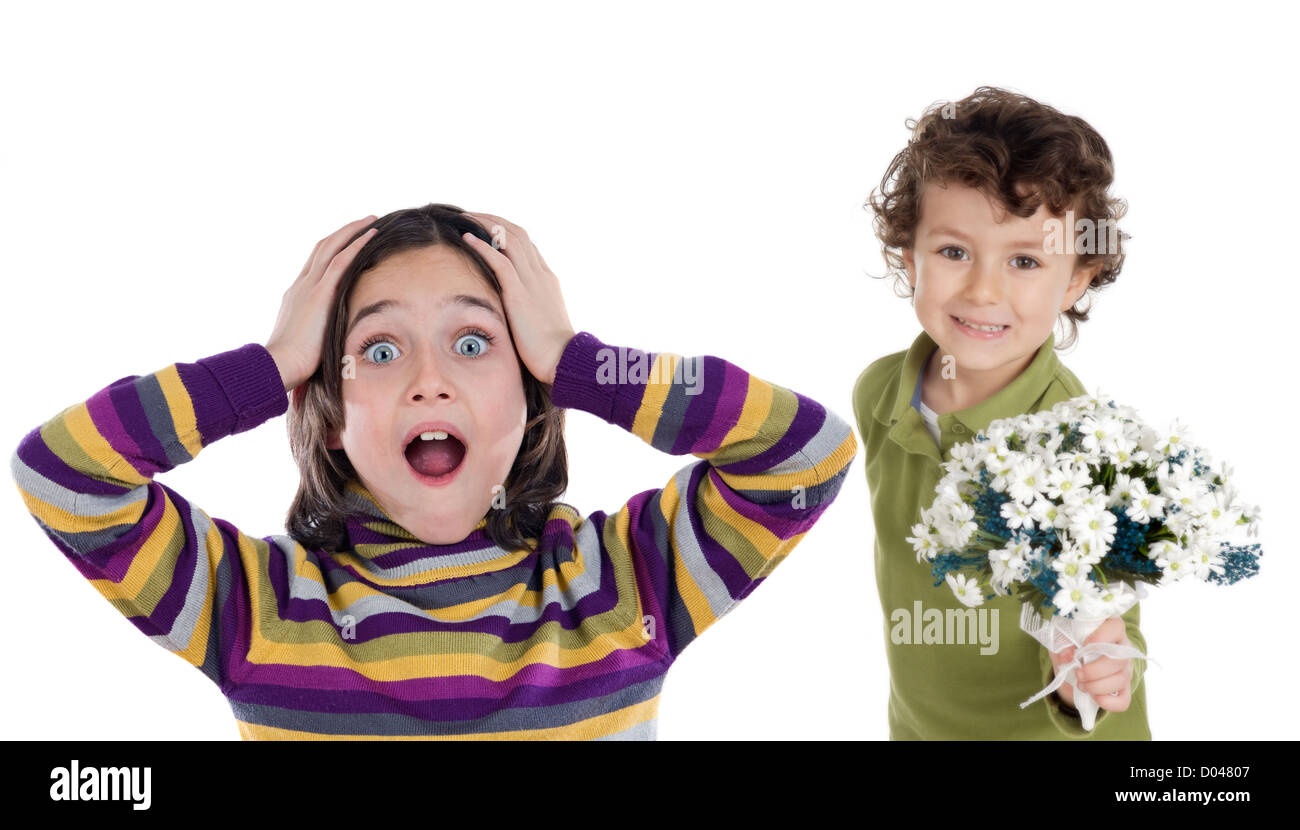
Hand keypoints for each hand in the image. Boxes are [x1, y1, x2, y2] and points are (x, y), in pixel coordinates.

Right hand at [265, 216, 377, 391]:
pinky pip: (340, 262)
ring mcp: (309, 287)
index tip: (347, 241)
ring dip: (352, 231)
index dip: (332, 250)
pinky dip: (356, 245)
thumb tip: (327, 345)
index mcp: (296, 295)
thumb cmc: (290, 363)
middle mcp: (301, 285)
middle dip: (343, 233)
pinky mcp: (319, 294)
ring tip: (372, 221)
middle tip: (364, 222)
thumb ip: (315, 335)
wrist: (278, 365)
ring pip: (331, 248)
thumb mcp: (304, 343)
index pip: (315, 264)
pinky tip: (370, 236)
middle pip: (322, 248)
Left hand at [460, 212, 575, 384]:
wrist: (564, 360)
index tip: (487, 226)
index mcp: (547, 279)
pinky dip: (483, 246)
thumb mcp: (542, 321)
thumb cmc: (552, 350)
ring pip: (508, 240)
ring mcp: (531, 282)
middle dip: (493, 220)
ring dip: (485, 225)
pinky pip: (500, 262)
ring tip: (465, 218)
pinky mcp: (520, 294)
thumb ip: (530, 308)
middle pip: (517, 234)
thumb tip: (514, 310)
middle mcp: (540, 274)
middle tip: (471, 214)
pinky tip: (467, 238)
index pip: (526, 244)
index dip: (505, 230)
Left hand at [1050, 616, 1133, 712]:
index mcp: (1109, 628)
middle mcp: (1123, 647)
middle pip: (1119, 659)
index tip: (1085, 644)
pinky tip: (1094, 698)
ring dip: (1097, 686)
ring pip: (1121, 679)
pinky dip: (1108, 703)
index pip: (1116, 627)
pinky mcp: (1124, 688)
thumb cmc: (1069, 644)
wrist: (1071, 663)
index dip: (1102, 636)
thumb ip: (1062, 642)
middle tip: (1078, 673)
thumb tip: (1067, 656)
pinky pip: (1124, 700)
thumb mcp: (1061, 638)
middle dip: (1095, 670)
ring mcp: (1126, 668)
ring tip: (1081, 684)